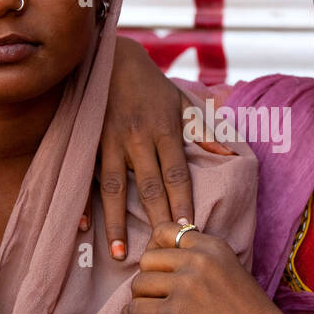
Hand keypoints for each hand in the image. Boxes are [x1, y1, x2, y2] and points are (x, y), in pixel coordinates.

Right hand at [99, 36, 232, 260]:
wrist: (110, 59)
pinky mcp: (88, 142)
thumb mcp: (181, 102)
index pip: (176, 175)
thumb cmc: (151, 85)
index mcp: (164, 132)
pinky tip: (84, 228)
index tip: (189, 230)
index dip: (183, 203)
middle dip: (155, 220)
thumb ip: (204, 131)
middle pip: (148, 187)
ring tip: (120, 254)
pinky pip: (86, 178)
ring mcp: (110, 142)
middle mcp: (138, 140)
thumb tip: (229, 154)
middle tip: (159, 251)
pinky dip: (83, 203)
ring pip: (114, 188)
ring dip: (117, 222)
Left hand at [122, 221, 284, 313]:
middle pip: (147, 260)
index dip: (154, 250)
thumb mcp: (230, 270)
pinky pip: (136, 309)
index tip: (159, 271)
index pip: (163, 231)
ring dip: (139, 301)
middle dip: (146, 281)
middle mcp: (198, 260)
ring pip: (138, 284)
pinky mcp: (176, 313)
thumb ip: (203, 259)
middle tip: (154, 299)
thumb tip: (167, 254)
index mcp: (211, 246)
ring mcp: (186, 285)